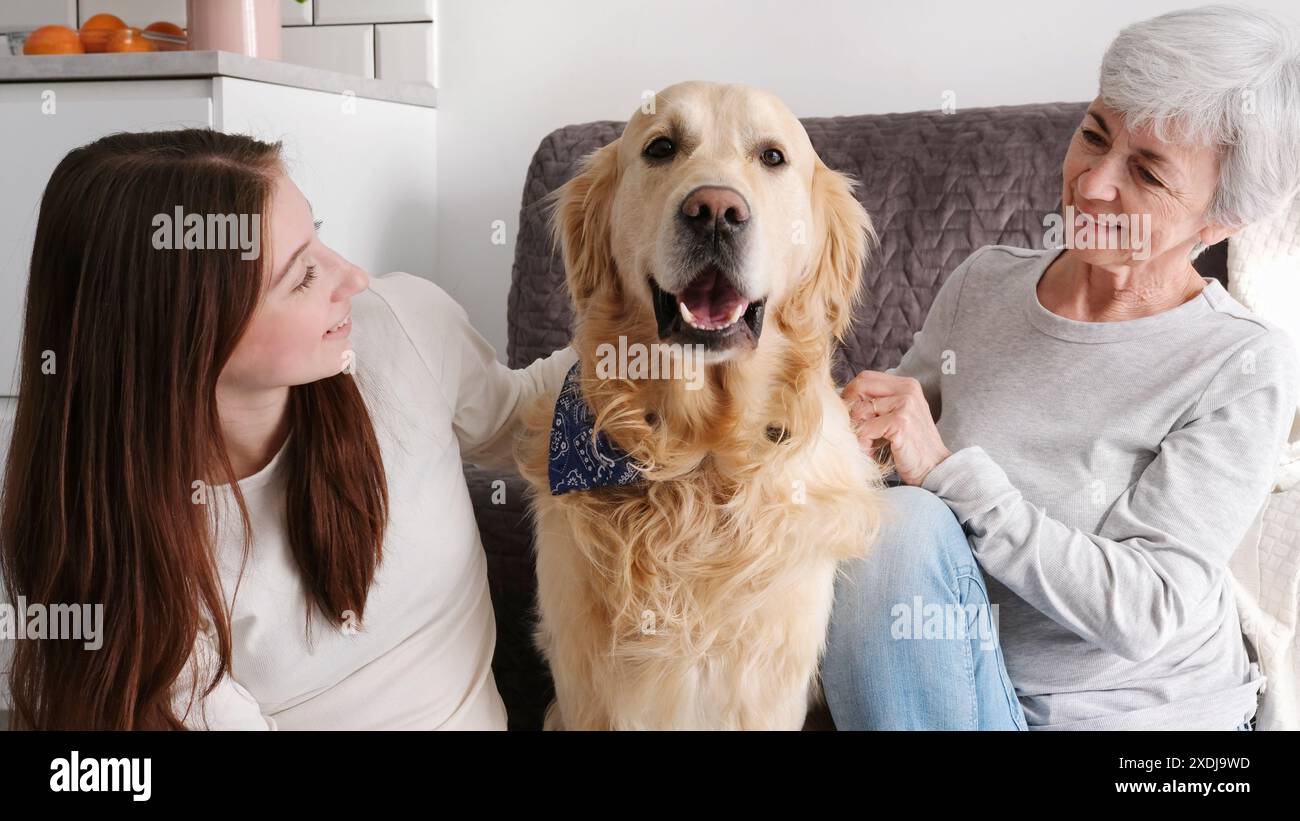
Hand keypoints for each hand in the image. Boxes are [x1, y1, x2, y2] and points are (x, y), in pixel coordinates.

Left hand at [841, 370, 951, 485]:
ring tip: (866, 445)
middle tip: (852, 428)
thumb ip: (878, 404)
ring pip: (859, 410)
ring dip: (856, 432)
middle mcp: (907, 390)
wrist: (935, 468)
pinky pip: (865, 429)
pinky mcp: (900, 422)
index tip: (848, 413)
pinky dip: (863, 444)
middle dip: (848, 408)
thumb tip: (841, 400)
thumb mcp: (898, 416)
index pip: (866, 377)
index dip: (850, 393)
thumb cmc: (911, 446)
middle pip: (860, 387)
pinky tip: (871, 452)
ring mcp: (905, 404)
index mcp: (907, 385)